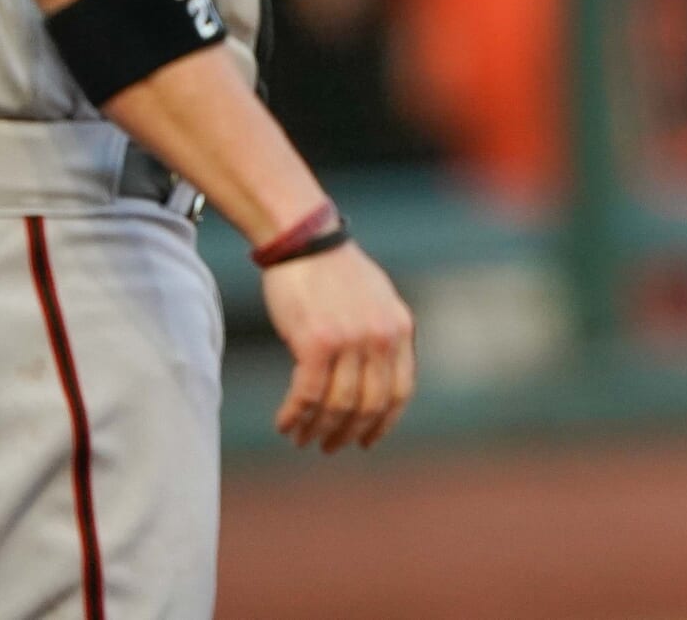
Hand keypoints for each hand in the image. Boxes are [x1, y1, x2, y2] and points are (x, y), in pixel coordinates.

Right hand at [260, 242, 416, 452]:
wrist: (303, 239)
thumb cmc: (334, 270)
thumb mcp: (377, 299)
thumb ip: (383, 335)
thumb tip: (380, 378)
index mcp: (400, 328)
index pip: (400, 392)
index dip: (383, 424)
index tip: (366, 441)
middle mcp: (381, 337)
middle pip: (369, 406)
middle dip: (348, 434)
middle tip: (328, 447)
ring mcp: (351, 341)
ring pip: (337, 406)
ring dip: (317, 430)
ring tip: (301, 438)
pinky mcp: (316, 343)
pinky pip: (308, 396)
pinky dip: (295, 416)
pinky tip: (285, 424)